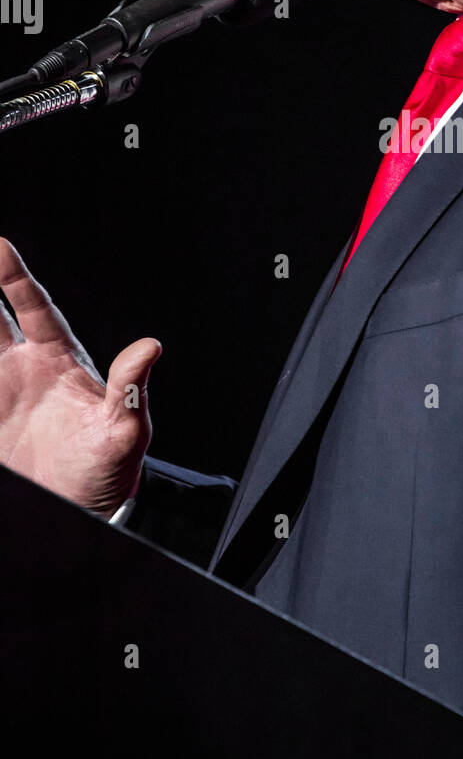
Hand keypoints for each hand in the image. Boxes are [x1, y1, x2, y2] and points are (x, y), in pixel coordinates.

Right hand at [0, 237, 158, 516]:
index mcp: (59, 361)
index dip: (15, 278)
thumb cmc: (110, 470)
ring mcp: (0, 394)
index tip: (0, 245)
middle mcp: (24, 369)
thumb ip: (132, 388)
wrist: (81, 513)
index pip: (34, 308)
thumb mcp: (125, 430)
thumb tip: (150, 346)